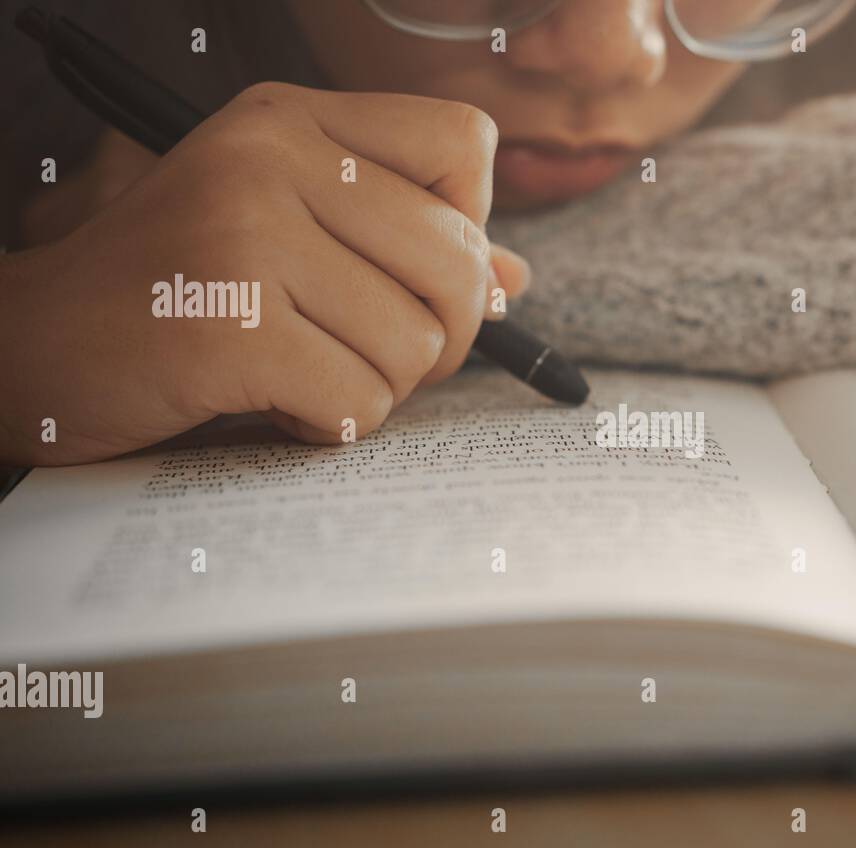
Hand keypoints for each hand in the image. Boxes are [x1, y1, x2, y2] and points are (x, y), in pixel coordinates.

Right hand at [0, 82, 529, 465]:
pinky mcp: (229, 324)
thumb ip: (402, 247)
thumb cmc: (178, 292)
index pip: (463, 142)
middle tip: (378, 357)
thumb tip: (515, 280)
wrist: (36, 347)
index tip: (416, 276)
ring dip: (378, 389)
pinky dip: (334, 427)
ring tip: (307, 378)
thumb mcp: (290, 235)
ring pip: (415, 342)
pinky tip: (279, 409)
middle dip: (441, 335)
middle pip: (459, 258)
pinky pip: (361, 402)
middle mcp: (269, 156)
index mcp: (291, 118)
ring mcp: (245, 235)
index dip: (470, 226)